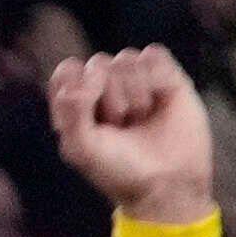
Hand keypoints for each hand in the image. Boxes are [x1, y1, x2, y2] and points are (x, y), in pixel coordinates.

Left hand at [47, 42, 213, 233]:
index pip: (68, 71)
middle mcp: (104, 87)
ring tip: (140, 119)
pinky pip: (153, 54)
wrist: (168, 182)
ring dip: (134, 94)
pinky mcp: (166, 76)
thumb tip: (87, 72)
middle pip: (99, 64)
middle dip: (110, 99)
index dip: (77, 87)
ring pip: (126, 59)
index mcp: (77, 103)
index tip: (89, 115)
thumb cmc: (118, 169)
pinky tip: (160, 100)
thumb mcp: (81, 148)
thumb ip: (71, 109)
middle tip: (121, 126)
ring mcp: (135, 80)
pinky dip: (156, 78)